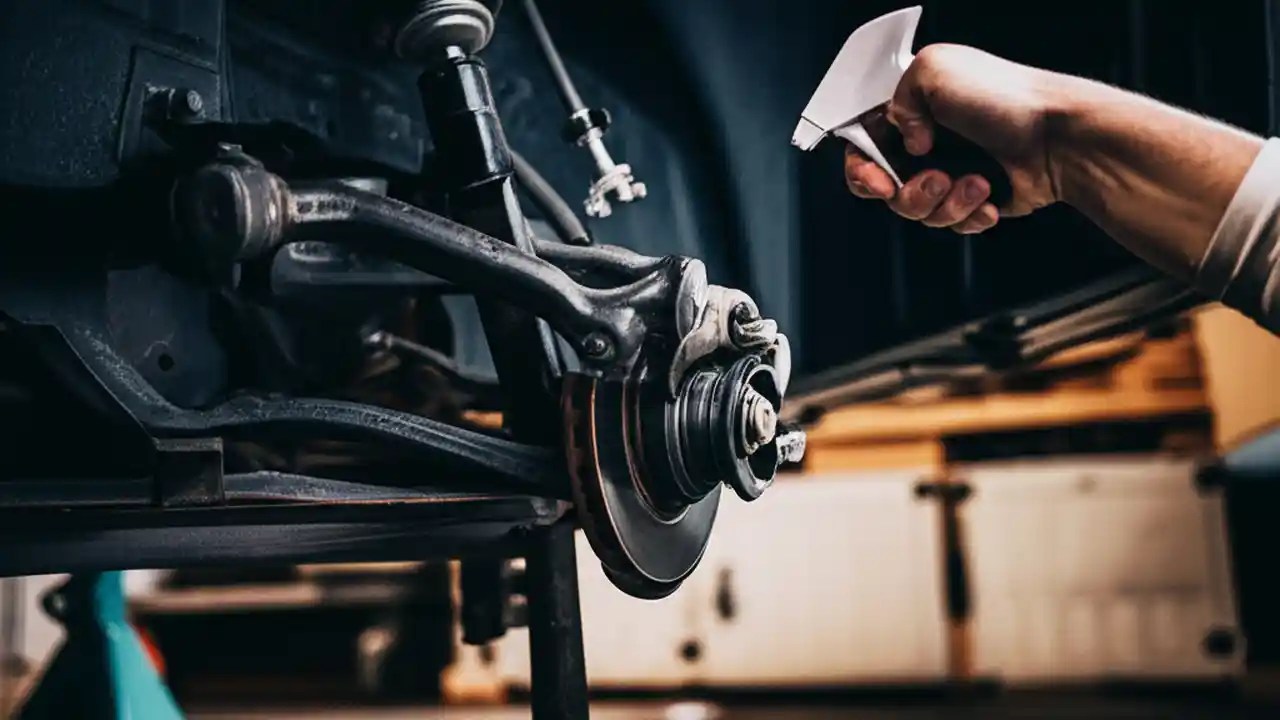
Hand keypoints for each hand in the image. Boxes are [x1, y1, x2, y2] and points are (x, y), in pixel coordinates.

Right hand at [845, 44, 1063, 232]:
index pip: (863, 145)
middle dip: (907, 193)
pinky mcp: (971, 200)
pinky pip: (949, 223)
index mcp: (911, 109)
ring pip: (917, 211)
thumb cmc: (1004, 98)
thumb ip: (896, 96)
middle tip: (938, 179)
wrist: (1058, 138)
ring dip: (945, 203)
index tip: (879, 180)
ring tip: (977, 183)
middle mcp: (926, 142)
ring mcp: (948, 172)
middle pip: (885, 188)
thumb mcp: (934, 69)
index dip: (862, 168)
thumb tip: (906, 141)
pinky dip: (968, 214)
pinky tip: (990, 194)